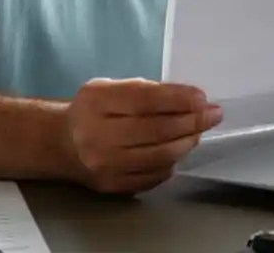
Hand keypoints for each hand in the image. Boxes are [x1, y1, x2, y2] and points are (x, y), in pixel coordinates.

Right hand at [63, 77, 222, 193]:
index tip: (203, 98)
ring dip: (187, 142)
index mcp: (97, 102)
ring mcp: (105, 164)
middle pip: (157, 130)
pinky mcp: (112, 185)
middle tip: (213, 115)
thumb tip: (192, 99)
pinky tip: (178, 150)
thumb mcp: (111, 88)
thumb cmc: (93, 110)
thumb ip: (147, 90)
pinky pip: (153, 175)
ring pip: (159, 155)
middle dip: (192, 121)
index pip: (146, 100)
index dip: (179, 99)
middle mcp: (98, 134)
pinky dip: (172, 162)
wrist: (60, 144)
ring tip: (199, 132)